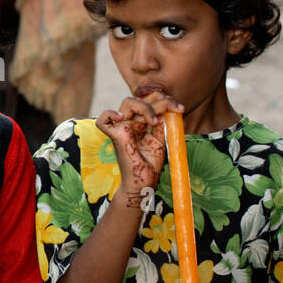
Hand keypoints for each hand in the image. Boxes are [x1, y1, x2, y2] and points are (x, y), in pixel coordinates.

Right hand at [96, 90, 181, 207]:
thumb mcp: (161, 140)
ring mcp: (122, 129)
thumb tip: (168, 109)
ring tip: (154, 121)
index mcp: (140, 124)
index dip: (164, 100)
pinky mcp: (116, 137)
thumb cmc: (150, 165)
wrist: (143, 183)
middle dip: (159, 101)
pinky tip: (123, 117)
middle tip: (175, 109)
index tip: (180, 108)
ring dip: (145, 107)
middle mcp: (130, 124)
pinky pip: (103, 120)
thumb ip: (161, 124)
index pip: (149, 102)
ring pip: (127, 103)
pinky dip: (110, 114)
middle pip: (140, 99)